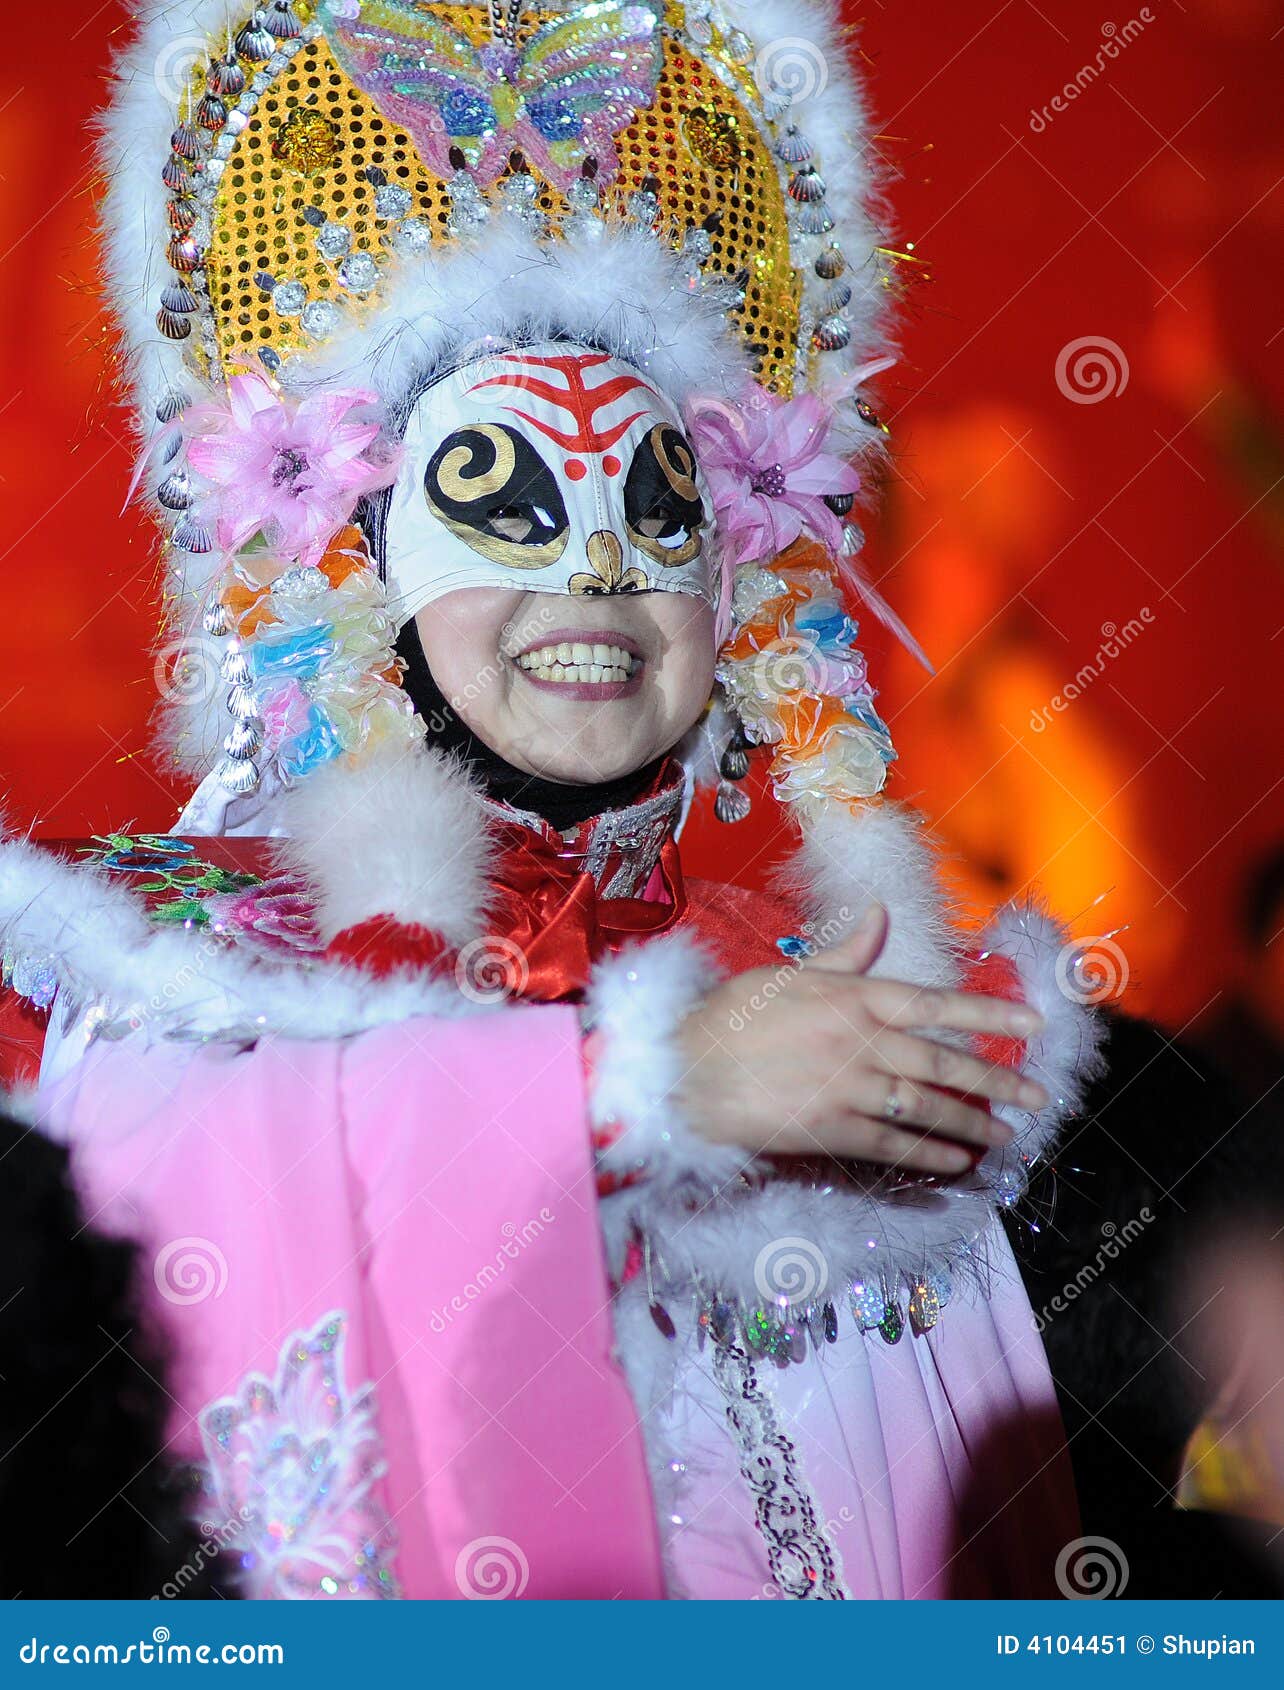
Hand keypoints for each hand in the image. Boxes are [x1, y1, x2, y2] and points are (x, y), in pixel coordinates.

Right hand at [676, 904, 1049, 1177]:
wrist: (686, 1072)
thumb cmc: (732, 1017)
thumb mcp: (789, 973)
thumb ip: (844, 953)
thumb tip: (879, 914)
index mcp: (852, 997)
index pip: (936, 1004)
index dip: (989, 1013)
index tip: (1033, 1022)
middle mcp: (860, 1042)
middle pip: (943, 1062)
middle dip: (997, 1080)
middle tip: (1038, 1095)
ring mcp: (849, 1089)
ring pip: (927, 1107)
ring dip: (973, 1123)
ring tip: (1006, 1135)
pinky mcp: (832, 1130)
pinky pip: (895, 1145)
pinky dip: (931, 1154)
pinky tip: (958, 1162)